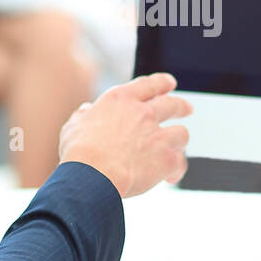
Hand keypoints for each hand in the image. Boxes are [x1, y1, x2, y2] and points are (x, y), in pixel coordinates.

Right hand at [58, 72, 191, 196]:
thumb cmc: (78, 152)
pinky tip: (170, 178)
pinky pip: (180, 163)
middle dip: (182, 106)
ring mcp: (158, 135)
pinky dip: (176, 171)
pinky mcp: (166, 159)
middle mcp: (144, 113)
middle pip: (173, 104)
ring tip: (176, 149)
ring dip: (178, 141)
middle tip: (187, 109)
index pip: (149, 84)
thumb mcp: (74, 125)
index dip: (162, 82)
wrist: (91, 176)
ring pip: (181, 133)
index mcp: (121, 100)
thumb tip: (87, 110)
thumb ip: (84, 115)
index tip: (170, 83)